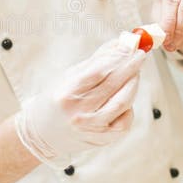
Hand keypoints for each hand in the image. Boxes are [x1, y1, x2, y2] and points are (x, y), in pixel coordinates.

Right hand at [14, 39, 145, 160]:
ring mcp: (92, 128)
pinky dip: (129, 107)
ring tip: (135, 72)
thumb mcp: (68, 77)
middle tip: (140, 54)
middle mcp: (79, 113)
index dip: (117, 57)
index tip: (129, 45)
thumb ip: (95, 61)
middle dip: (130, 67)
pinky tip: (126, 98)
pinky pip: (124, 121)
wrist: (42, 133)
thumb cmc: (56, 100)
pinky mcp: (102, 139)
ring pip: (123, 102)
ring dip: (133, 83)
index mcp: (66, 94)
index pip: (98, 71)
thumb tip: (120, 43)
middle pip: (113, 85)